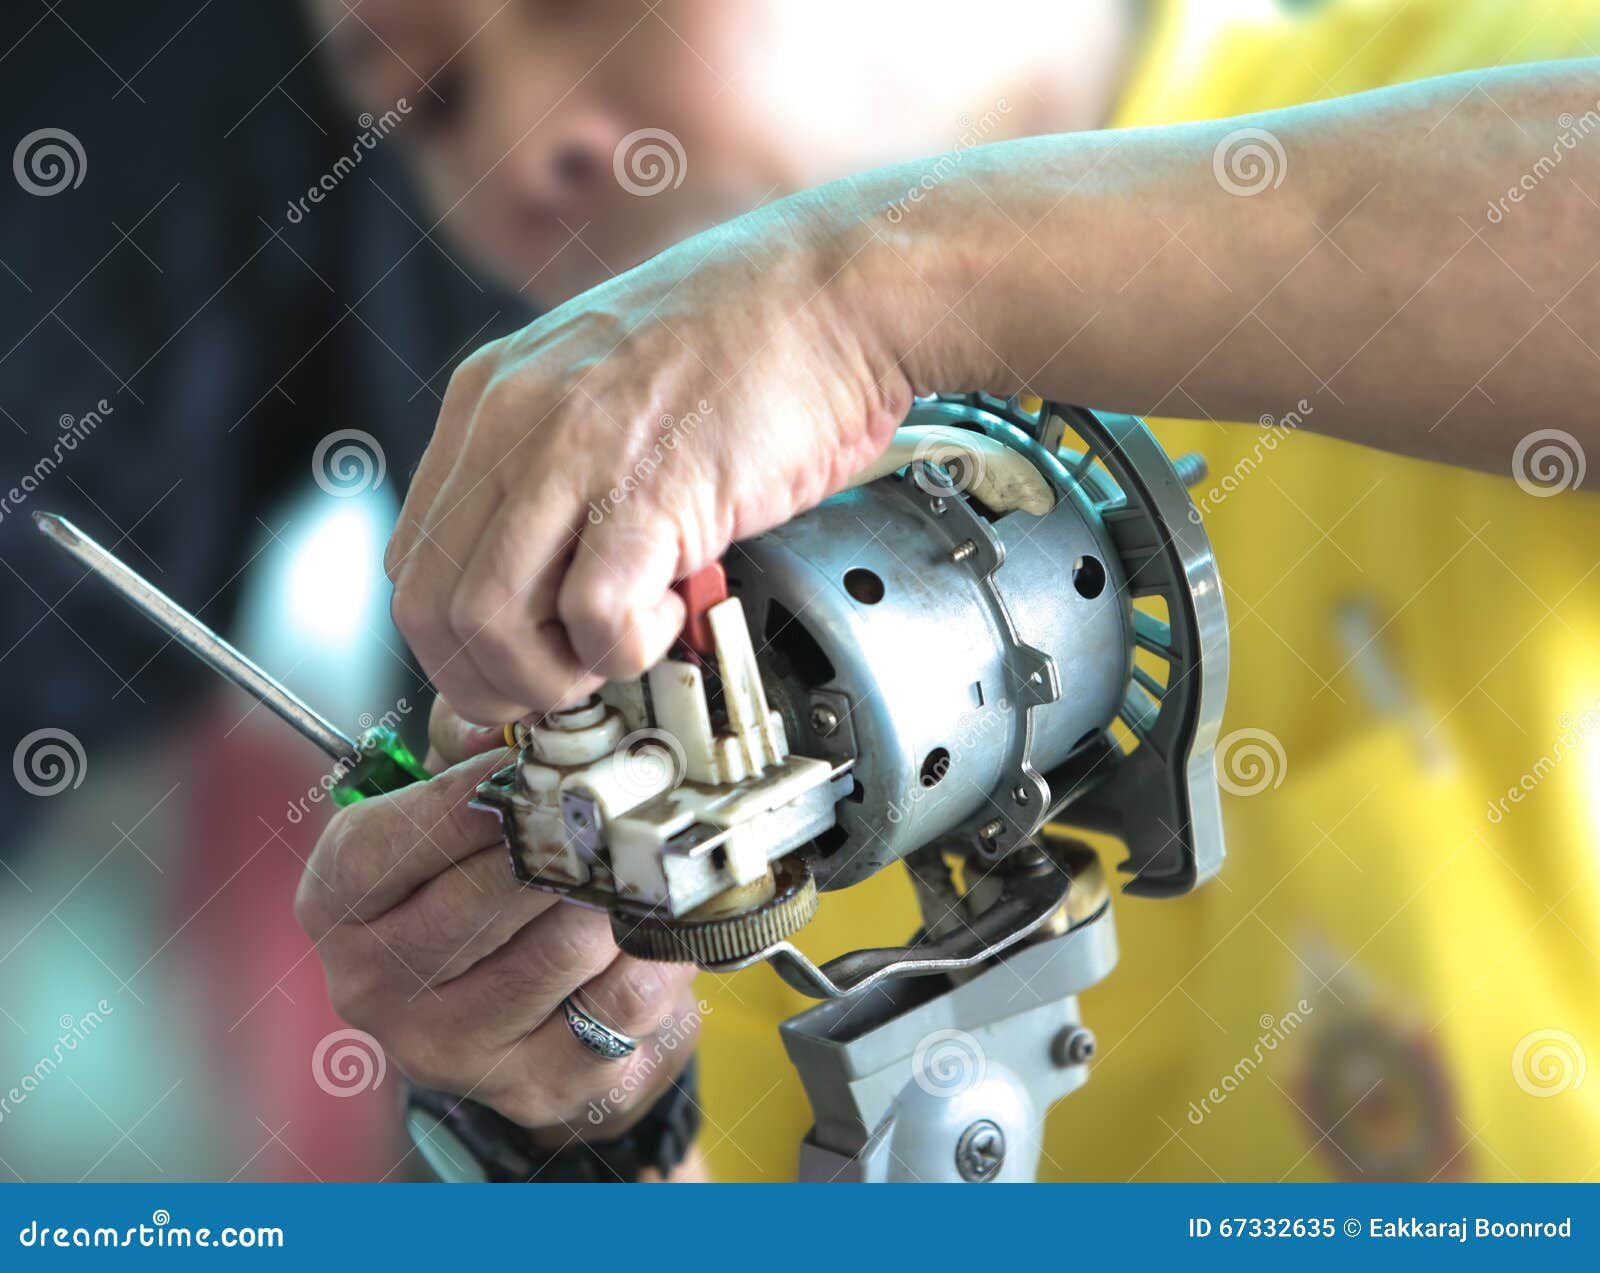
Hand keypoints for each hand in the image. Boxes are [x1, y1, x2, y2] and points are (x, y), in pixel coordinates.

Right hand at [295, 697, 701, 1141]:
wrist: (515, 1014)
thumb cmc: (472, 881)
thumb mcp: (443, 800)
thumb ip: (464, 744)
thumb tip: (508, 726)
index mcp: (338, 902)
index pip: (395, 842)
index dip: (477, 796)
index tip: (541, 764)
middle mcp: (376, 985)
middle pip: (490, 892)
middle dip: (569, 837)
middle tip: (619, 800)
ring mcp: (454, 1047)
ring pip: (568, 943)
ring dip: (620, 892)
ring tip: (641, 858)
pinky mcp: (537, 1085)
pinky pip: (624, 997)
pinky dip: (656, 949)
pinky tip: (657, 922)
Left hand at [384, 196, 913, 722]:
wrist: (840, 286)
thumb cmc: (752, 342)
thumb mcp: (606, 387)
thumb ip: (555, 468)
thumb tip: (543, 580)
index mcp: (491, 398)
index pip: (412, 561)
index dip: (459, 639)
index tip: (519, 659)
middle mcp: (513, 423)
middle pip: (430, 607)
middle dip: (494, 677)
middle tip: (567, 677)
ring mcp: (573, 454)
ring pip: (486, 624)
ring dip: (554, 675)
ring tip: (619, 646)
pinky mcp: (648, 491)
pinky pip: (593, 620)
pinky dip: (627, 647)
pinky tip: (672, 607)